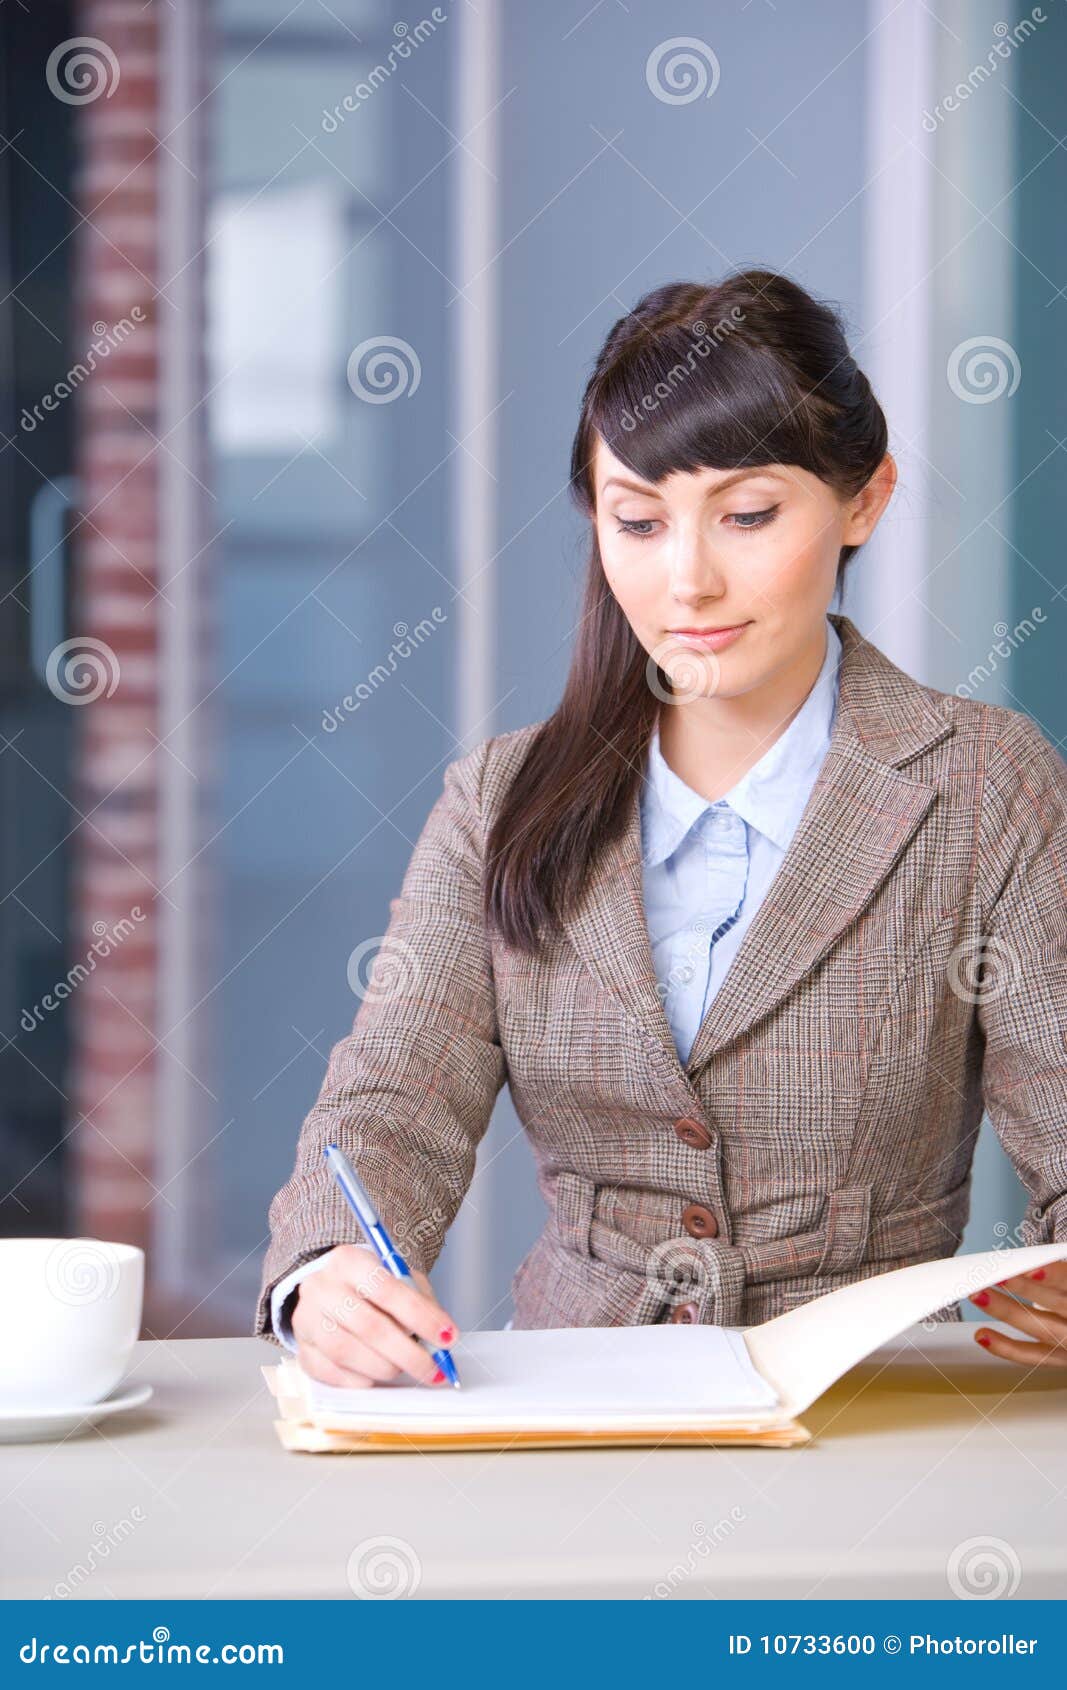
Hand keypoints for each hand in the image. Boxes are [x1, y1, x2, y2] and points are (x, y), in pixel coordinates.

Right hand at [291, 1244, 458, 1388]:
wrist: (330, 1291)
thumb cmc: (371, 1287)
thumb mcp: (399, 1279)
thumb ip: (420, 1303)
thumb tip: (442, 1339)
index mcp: (348, 1261)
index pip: (387, 1289)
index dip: (420, 1316)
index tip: (448, 1337)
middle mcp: (321, 1287)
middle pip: (368, 1325)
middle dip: (408, 1353)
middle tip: (434, 1369)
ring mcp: (306, 1319)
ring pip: (346, 1351)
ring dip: (384, 1367)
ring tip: (404, 1370)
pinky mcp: (302, 1349)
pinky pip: (330, 1372)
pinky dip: (358, 1379)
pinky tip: (375, 1376)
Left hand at [969, 1261, 1066, 1365]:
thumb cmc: (1066, 1294)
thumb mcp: (1064, 1278)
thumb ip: (1052, 1269)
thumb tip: (1019, 1255)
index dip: (1052, 1273)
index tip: (1028, 1267)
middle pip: (1057, 1303)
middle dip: (1024, 1288)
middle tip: (995, 1276)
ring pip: (1041, 1328)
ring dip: (1006, 1311)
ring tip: (980, 1296)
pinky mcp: (1057, 1359)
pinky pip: (1031, 1356)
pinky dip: (1005, 1347)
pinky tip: (983, 1335)